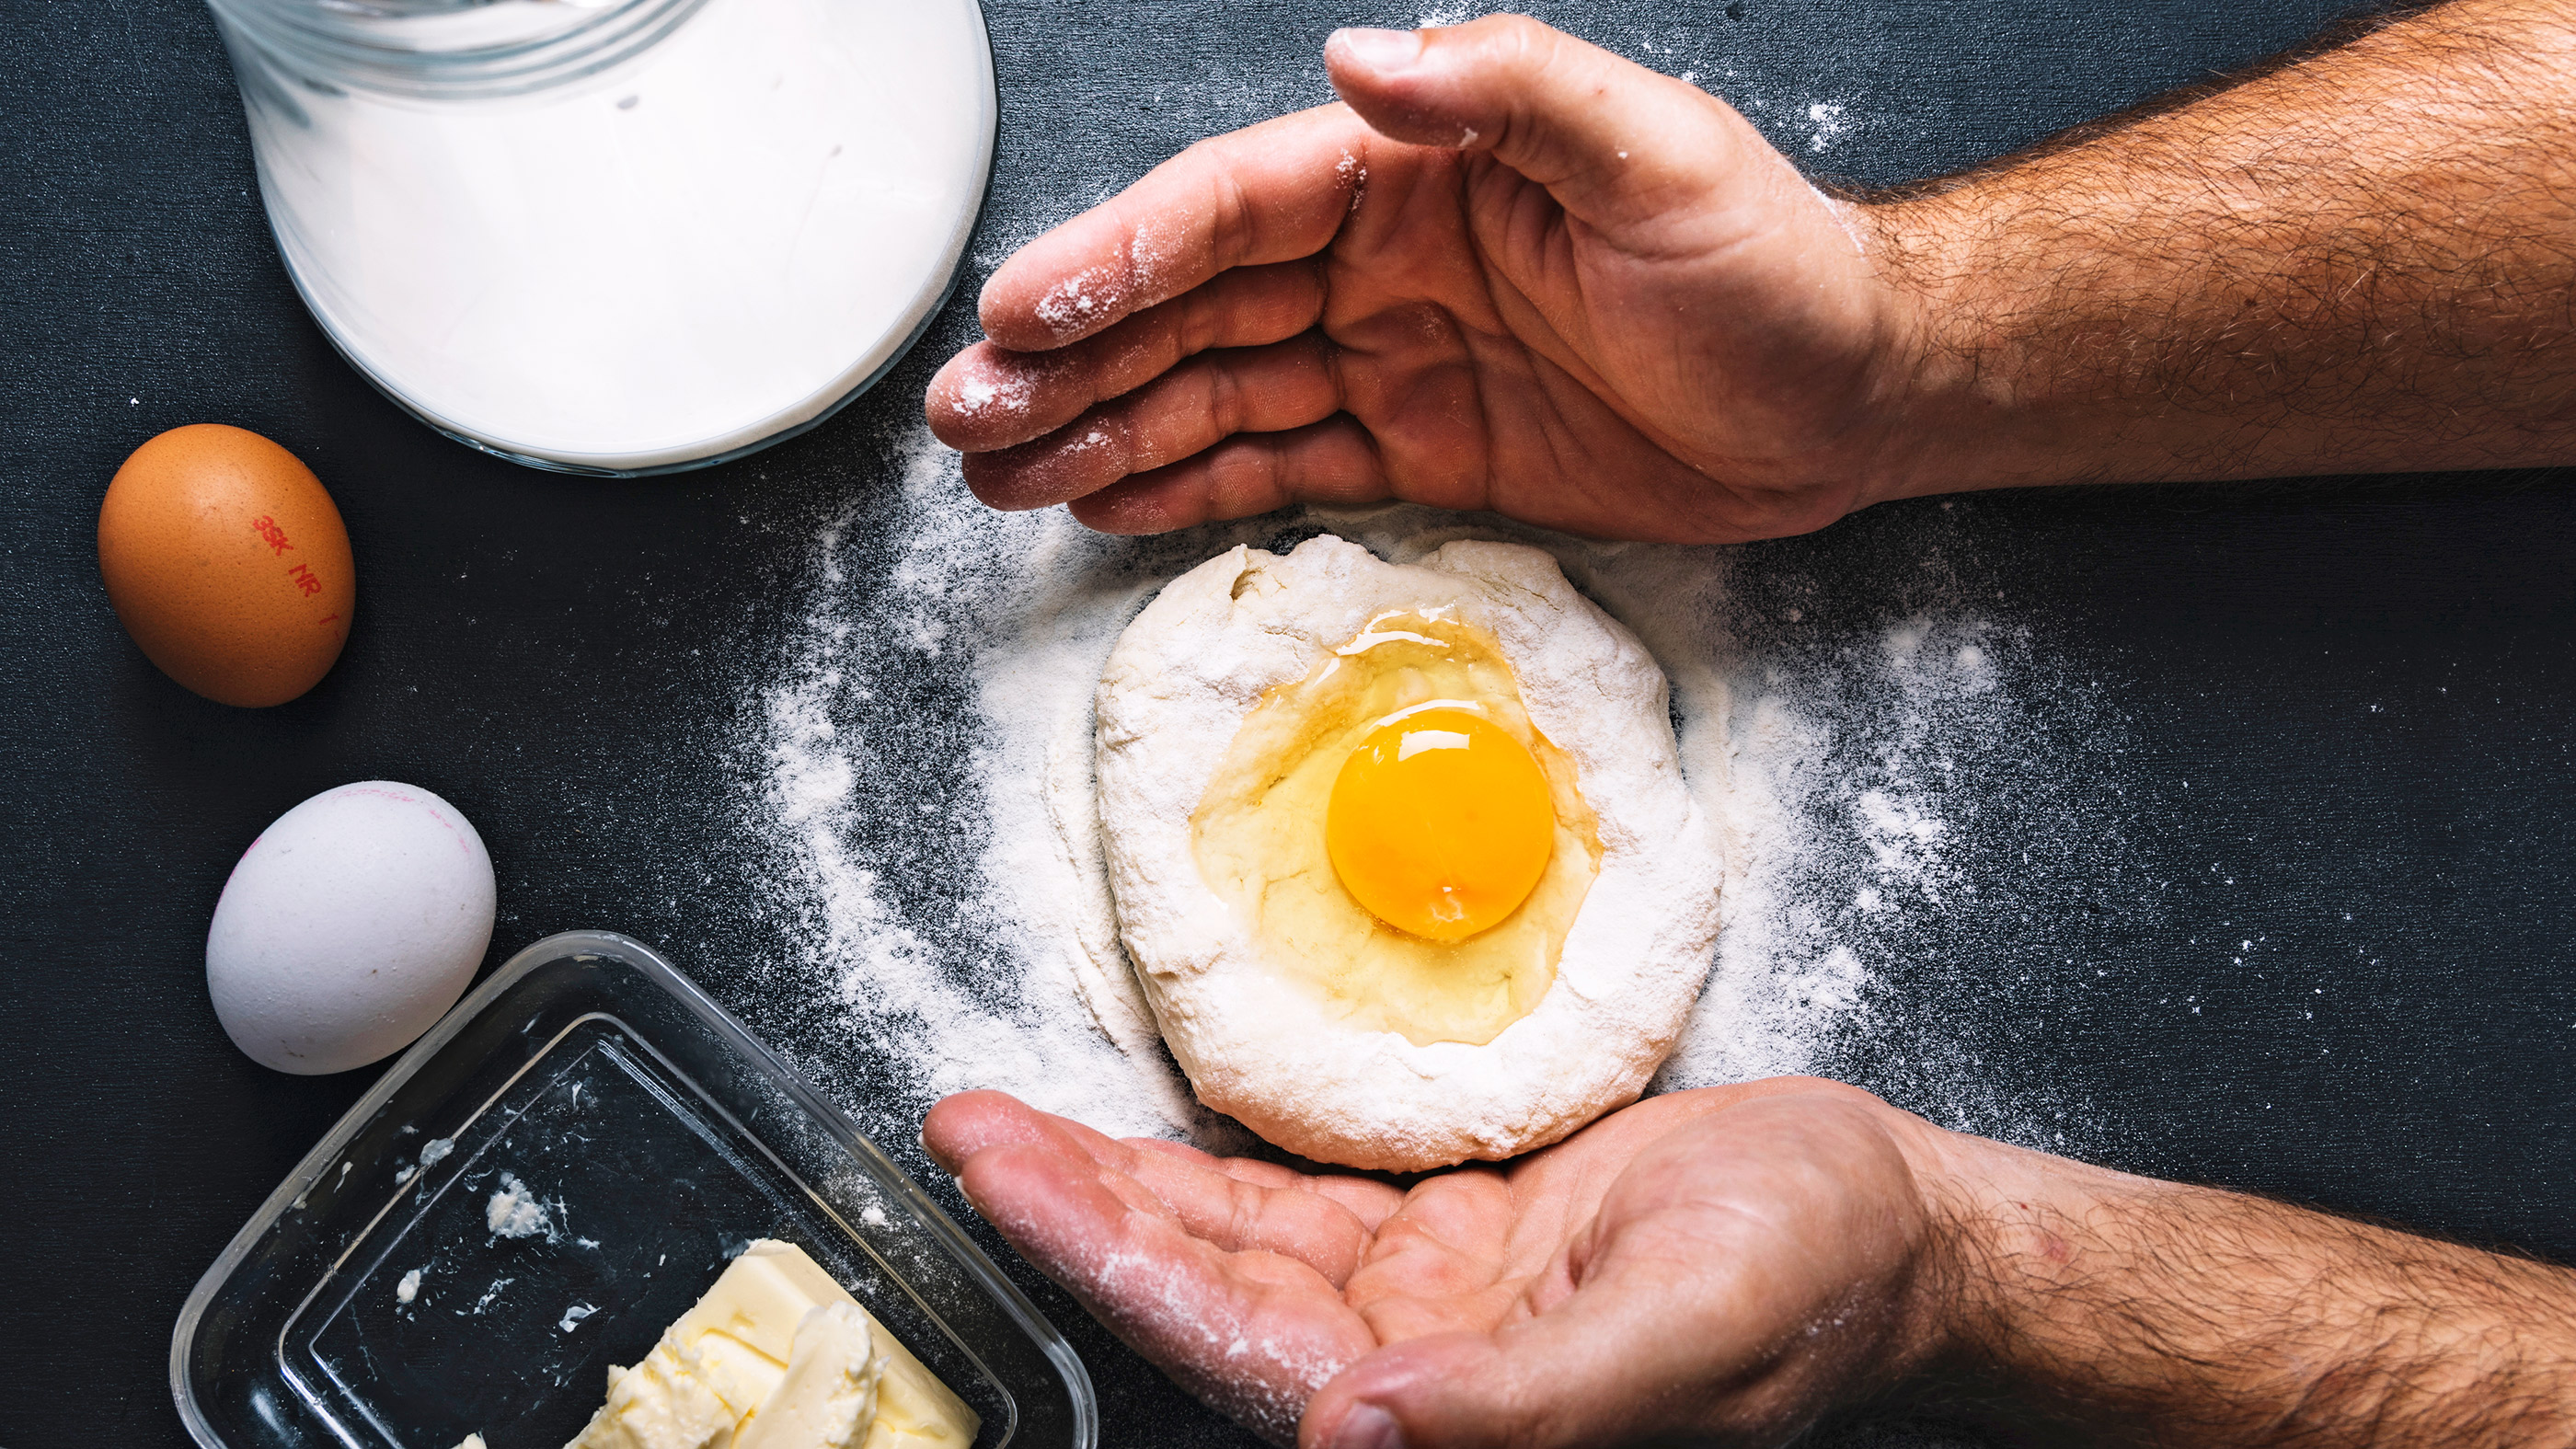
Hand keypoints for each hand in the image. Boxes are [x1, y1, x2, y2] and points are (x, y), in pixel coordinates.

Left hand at [921, 1078, 1955, 1446]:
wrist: (1895, 1225)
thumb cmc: (1821, 1278)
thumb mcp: (1690, 1332)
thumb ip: (1523, 1399)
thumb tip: (1341, 1433)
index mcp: (1458, 1419)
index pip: (1235, 1342)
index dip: (1107, 1263)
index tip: (999, 1182)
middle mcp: (1416, 1376)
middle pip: (1203, 1291)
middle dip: (1073, 1213)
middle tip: (960, 1130)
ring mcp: (1426, 1313)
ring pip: (1232, 1248)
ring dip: (1116, 1186)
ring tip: (999, 1125)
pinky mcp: (1447, 1249)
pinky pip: (1298, 1209)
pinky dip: (1206, 1171)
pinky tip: (1128, 1143)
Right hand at [924, 17, 1923, 542]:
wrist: (1850, 398)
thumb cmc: (1773, 265)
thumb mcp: (1658, 153)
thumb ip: (1508, 92)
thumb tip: (1361, 61)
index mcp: (1417, 171)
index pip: (1234, 210)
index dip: (1124, 259)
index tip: (1029, 312)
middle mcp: (1382, 258)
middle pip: (1194, 306)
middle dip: (1075, 359)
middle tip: (968, 411)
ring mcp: (1390, 356)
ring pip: (1215, 390)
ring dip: (1104, 426)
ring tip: (996, 469)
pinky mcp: (1418, 447)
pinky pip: (1279, 463)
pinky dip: (1190, 482)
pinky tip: (1104, 496)